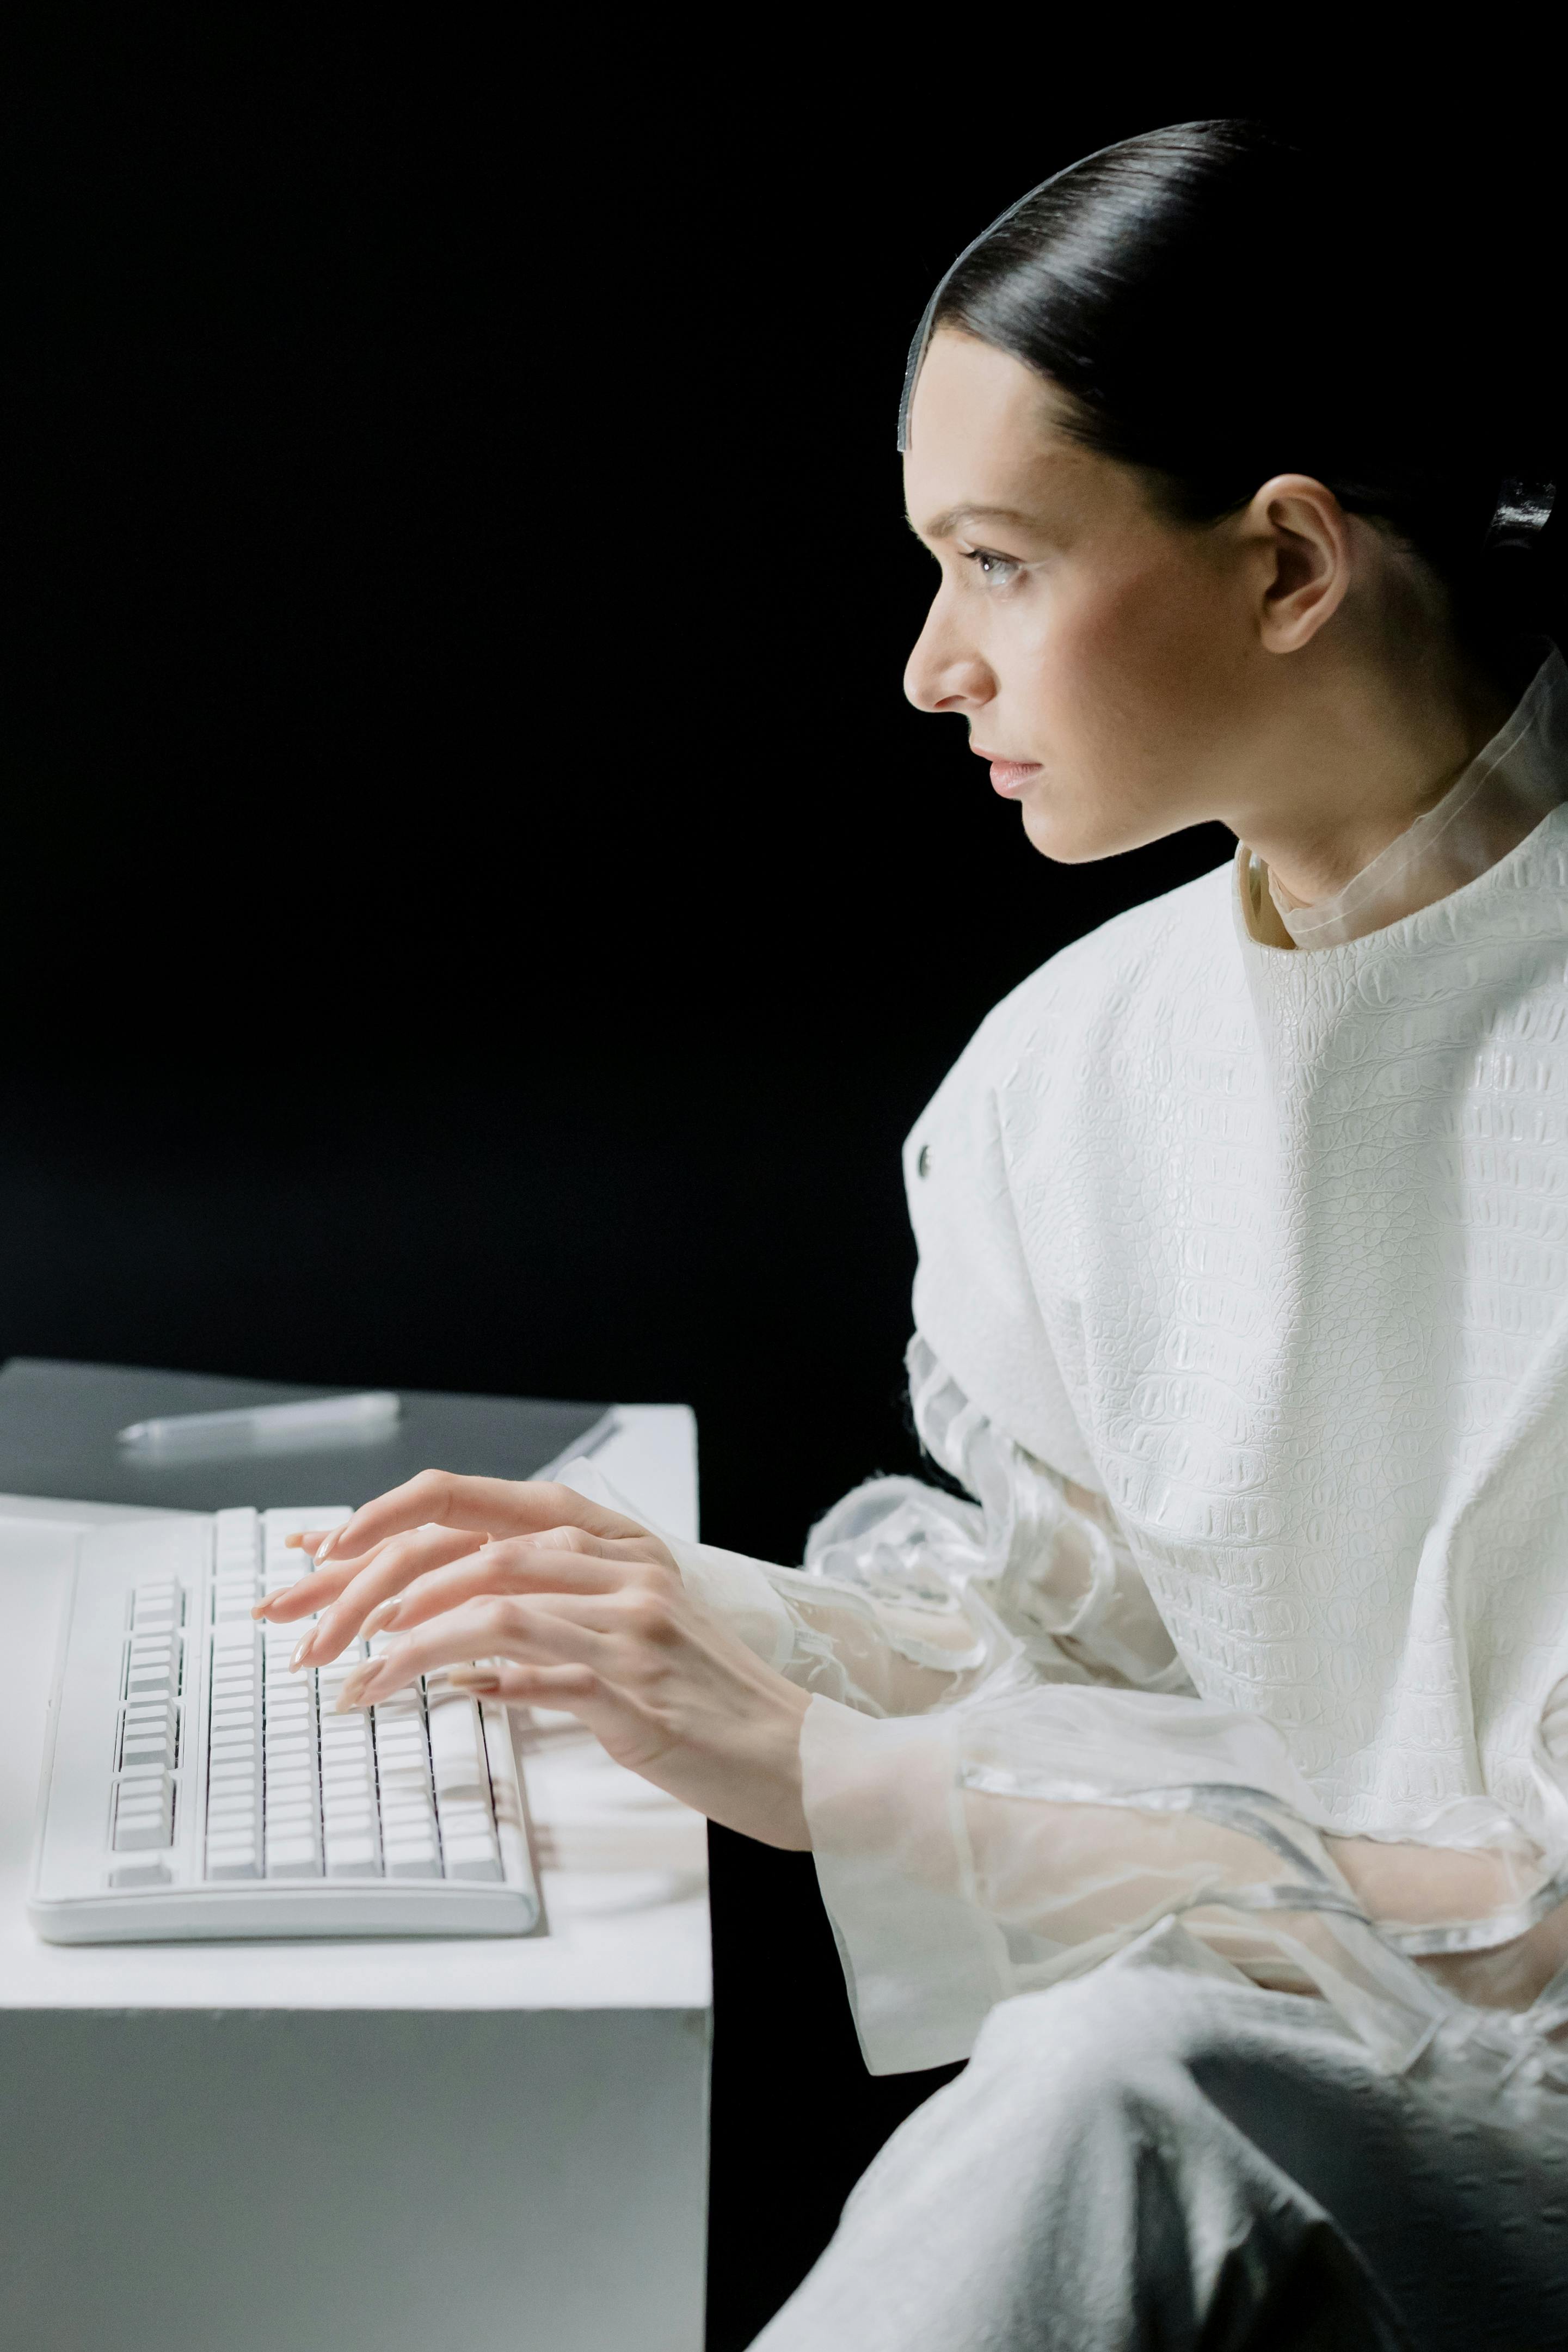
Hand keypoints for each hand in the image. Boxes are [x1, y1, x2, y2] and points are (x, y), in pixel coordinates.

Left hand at [252, 1470, 811, 1848]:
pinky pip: (524, 1665)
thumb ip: (547, 1635)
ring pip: (485, 1598)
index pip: (472, 1502)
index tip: (314, 1556)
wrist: (803, 1759)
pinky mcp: (632, 1687)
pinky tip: (413, 1695)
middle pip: (463, 1546)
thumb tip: (460, 1661)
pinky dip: (454, 1674)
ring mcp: (629, 1623)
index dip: (382, 1521)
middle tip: (303, 1630)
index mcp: (613, 1543)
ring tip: (345, 1676)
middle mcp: (620, 1567)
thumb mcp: (631, 1646)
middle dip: (363, 1585)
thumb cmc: (713, 1705)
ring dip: (396, 1638)